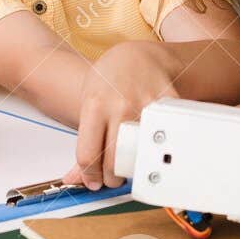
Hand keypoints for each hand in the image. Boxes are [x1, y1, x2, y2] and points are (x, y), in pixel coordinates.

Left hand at [63, 42, 178, 189]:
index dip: (90, 175)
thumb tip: (73, 179)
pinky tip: (150, 152)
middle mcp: (120, 106)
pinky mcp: (166, 106)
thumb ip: (84, 145)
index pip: (88, 155)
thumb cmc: (109, 80)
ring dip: (134, 171)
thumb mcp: (88, 107)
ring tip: (129, 166)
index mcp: (95, 106)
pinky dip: (159, 152)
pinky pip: (165, 140)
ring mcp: (145, 106)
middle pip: (114, 161)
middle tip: (112, 177)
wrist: (135, 58)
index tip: (93, 181)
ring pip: (139, 157)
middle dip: (111, 178)